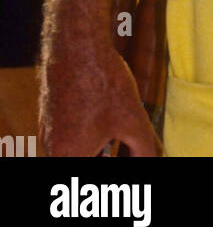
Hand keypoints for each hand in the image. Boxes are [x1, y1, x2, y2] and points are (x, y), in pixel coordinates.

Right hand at [40, 41, 162, 156]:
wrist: (78, 44)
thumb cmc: (103, 82)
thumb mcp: (133, 119)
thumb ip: (144, 150)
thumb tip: (153, 162)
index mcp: (68, 156)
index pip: (84, 182)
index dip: (109, 163)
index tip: (117, 154)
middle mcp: (51, 147)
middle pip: (80, 161)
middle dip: (102, 157)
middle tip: (117, 148)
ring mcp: (46, 130)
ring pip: (71, 150)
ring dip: (93, 147)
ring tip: (112, 134)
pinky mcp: (47, 114)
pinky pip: (65, 134)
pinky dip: (82, 132)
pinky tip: (100, 114)